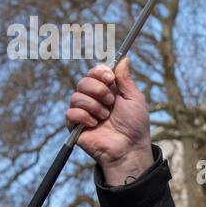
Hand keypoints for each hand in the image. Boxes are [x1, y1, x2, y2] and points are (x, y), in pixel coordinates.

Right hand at [66, 56, 151, 183]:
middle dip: (99, 90)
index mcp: (107, 90)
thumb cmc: (135, 126)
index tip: (110, 78)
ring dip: (94, 106)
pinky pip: (71, 112)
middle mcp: (93, 99)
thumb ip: (126, 79)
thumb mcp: (134, 99)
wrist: (129, 148)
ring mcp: (83, 112)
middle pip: (83, 81)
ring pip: (76, 96)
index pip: (94, 72)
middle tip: (111, 103)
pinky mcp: (75, 125)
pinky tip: (95, 125)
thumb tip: (124, 58)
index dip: (99, 72)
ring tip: (105, 117)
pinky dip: (84, 117)